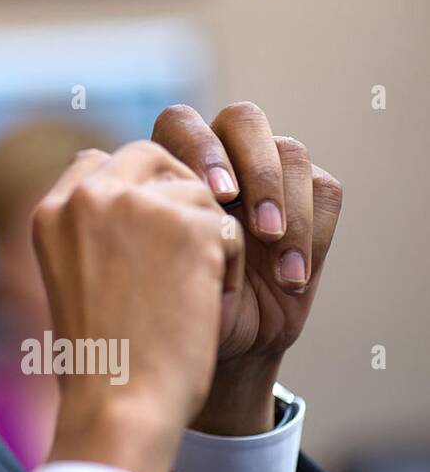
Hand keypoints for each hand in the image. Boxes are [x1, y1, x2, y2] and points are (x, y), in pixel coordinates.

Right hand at [31, 141, 243, 471]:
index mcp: (50, 210)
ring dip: (205, 236)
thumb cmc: (102, 357)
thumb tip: (131, 196)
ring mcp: (135, 204)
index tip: (148, 234)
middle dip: (177, 194)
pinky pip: (228, 226)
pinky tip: (202, 303)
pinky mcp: (186, 224)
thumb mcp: (74, 278)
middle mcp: (86, 195)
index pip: (96, 161)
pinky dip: (226, 265)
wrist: (121, 401)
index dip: (133, 189)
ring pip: (196, 191)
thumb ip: (91, 229)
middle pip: (150, 157)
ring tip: (186, 292)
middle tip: (188, 248)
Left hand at [152, 102, 342, 433]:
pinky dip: (312, 230)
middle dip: (254, 168)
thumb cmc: (166, 308)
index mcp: (168, 162)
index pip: (183, 123)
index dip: (200, 152)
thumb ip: (156, 226)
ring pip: (289, 151)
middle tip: (253, 221)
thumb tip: (185, 208)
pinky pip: (323, 188)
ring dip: (286, 205)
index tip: (211, 198)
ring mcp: (266, 179)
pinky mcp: (308, 205)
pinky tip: (290, 279)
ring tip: (275, 263)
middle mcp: (219, 161)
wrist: (211, 351)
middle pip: (243, 120)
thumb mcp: (147, 271)